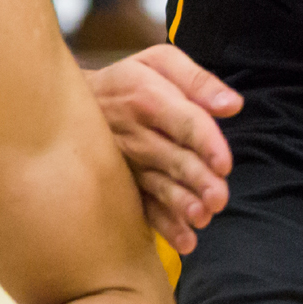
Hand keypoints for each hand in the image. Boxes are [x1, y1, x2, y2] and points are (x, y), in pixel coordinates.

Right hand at [87, 44, 241, 252]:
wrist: (70, 102)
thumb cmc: (127, 82)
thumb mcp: (157, 62)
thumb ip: (197, 79)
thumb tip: (233, 105)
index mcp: (148, 98)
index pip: (183, 121)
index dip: (204, 142)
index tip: (224, 163)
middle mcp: (136, 133)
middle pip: (172, 158)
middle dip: (196, 179)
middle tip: (218, 198)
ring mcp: (126, 162)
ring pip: (157, 185)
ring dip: (179, 204)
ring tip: (201, 218)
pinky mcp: (122, 183)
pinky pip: (141, 206)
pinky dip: (163, 226)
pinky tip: (185, 242)